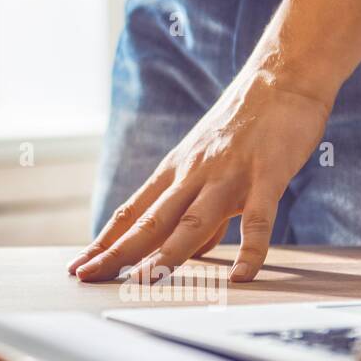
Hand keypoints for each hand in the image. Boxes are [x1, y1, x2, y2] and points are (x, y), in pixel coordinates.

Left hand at [68, 70, 332, 283]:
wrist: (281, 79)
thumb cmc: (245, 122)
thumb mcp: (208, 162)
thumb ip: (200, 206)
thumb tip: (195, 248)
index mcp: (175, 170)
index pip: (130, 212)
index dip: (105, 240)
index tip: (80, 265)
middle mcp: (193, 174)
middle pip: (149, 221)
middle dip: (116, 252)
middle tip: (87, 277)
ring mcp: (227, 175)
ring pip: (191, 222)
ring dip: (166, 254)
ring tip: (143, 282)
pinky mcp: (266, 176)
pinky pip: (257, 220)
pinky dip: (250, 249)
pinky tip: (241, 276)